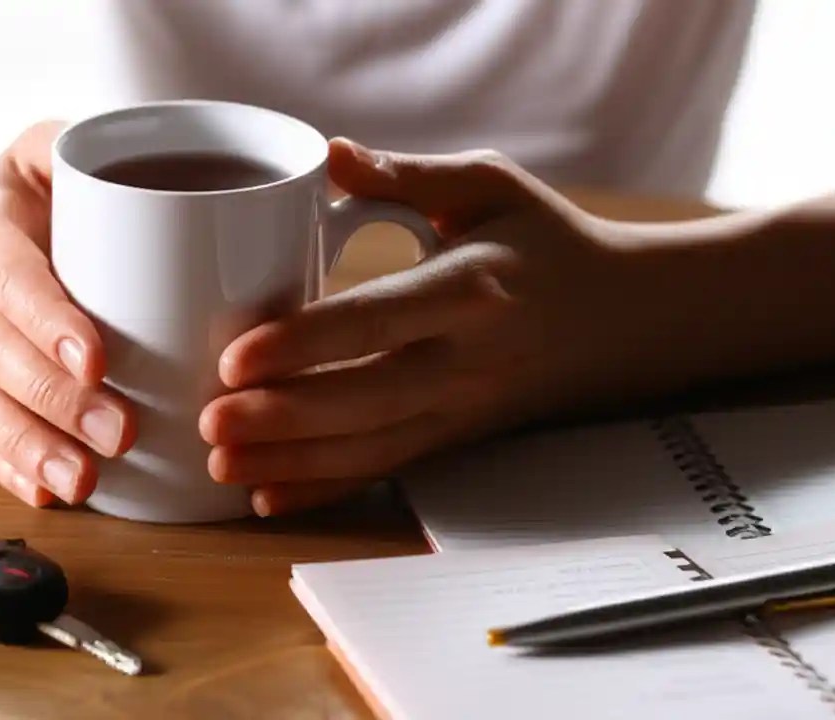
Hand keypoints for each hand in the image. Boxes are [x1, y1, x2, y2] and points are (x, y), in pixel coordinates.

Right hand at [0, 123, 135, 506]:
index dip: (49, 322)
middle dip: (56, 400)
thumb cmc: (35, 197)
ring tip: (84, 480)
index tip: (98, 361)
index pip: (10, 277)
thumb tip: (137, 160)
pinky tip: (45, 490)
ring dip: (31, 446)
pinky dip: (5, 465)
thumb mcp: (47, 152)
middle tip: (118, 432)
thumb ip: (83, 145)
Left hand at [201, 139, 699, 515]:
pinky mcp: (458, 436)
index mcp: (473, 288)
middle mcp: (468, 359)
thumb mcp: (492, 185)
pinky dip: (330, 488)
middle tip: (210, 421)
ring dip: (296, 462)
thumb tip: (329, 154)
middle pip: (370, 399)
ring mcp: (464, 408)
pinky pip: (389, 470)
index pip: (381, 319)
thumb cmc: (547, 241)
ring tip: (222, 466)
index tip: (238, 355)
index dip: (307, 343)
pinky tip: (272, 496)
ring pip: (374, 447)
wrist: (623, 318)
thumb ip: (409, 172)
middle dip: (286, 417)